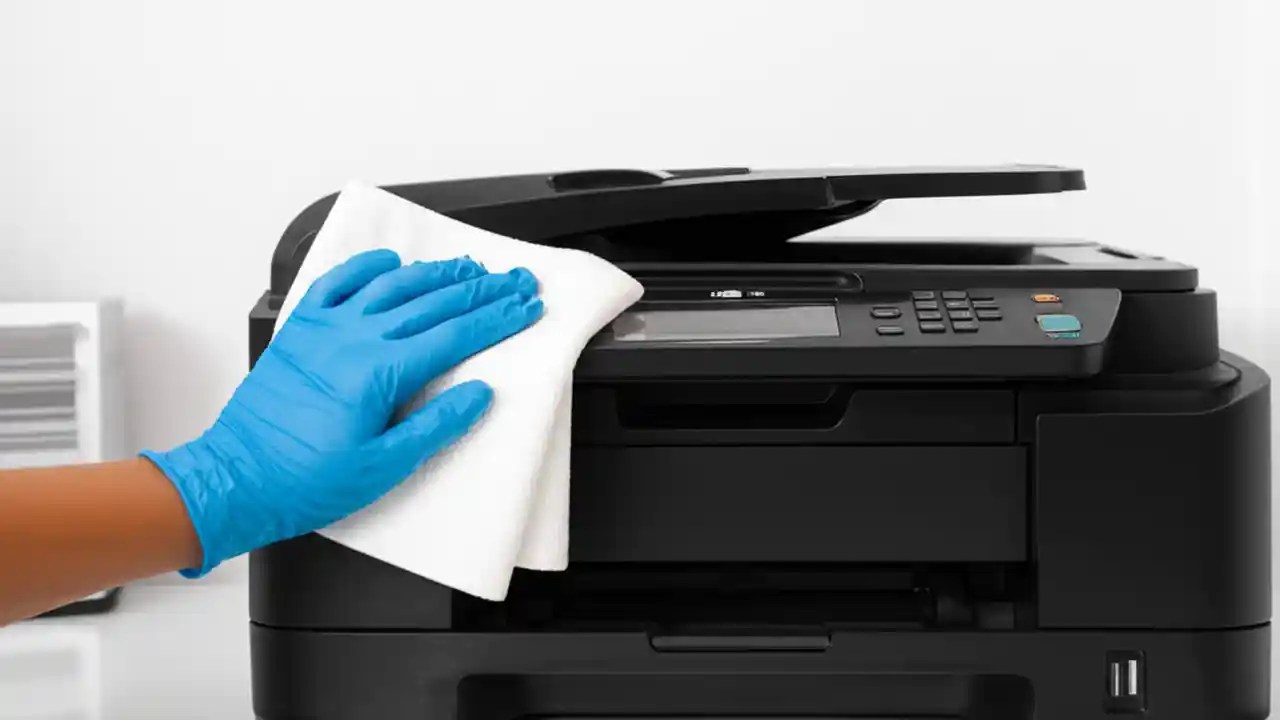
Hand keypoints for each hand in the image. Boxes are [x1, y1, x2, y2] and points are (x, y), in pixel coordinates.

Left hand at [143, 249, 542, 576]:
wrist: (237, 479)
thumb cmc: (304, 480)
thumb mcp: (384, 467)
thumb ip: (436, 425)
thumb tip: (478, 395)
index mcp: (379, 373)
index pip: (455, 335)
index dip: (497, 319)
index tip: (525, 307)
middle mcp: (354, 340)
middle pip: (432, 302)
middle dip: (481, 290)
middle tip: (513, 280)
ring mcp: (325, 330)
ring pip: (392, 285)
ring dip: (435, 273)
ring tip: (468, 268)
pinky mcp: (301, 331)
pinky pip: (337, 284)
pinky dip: (367, 267)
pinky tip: (388, 261)